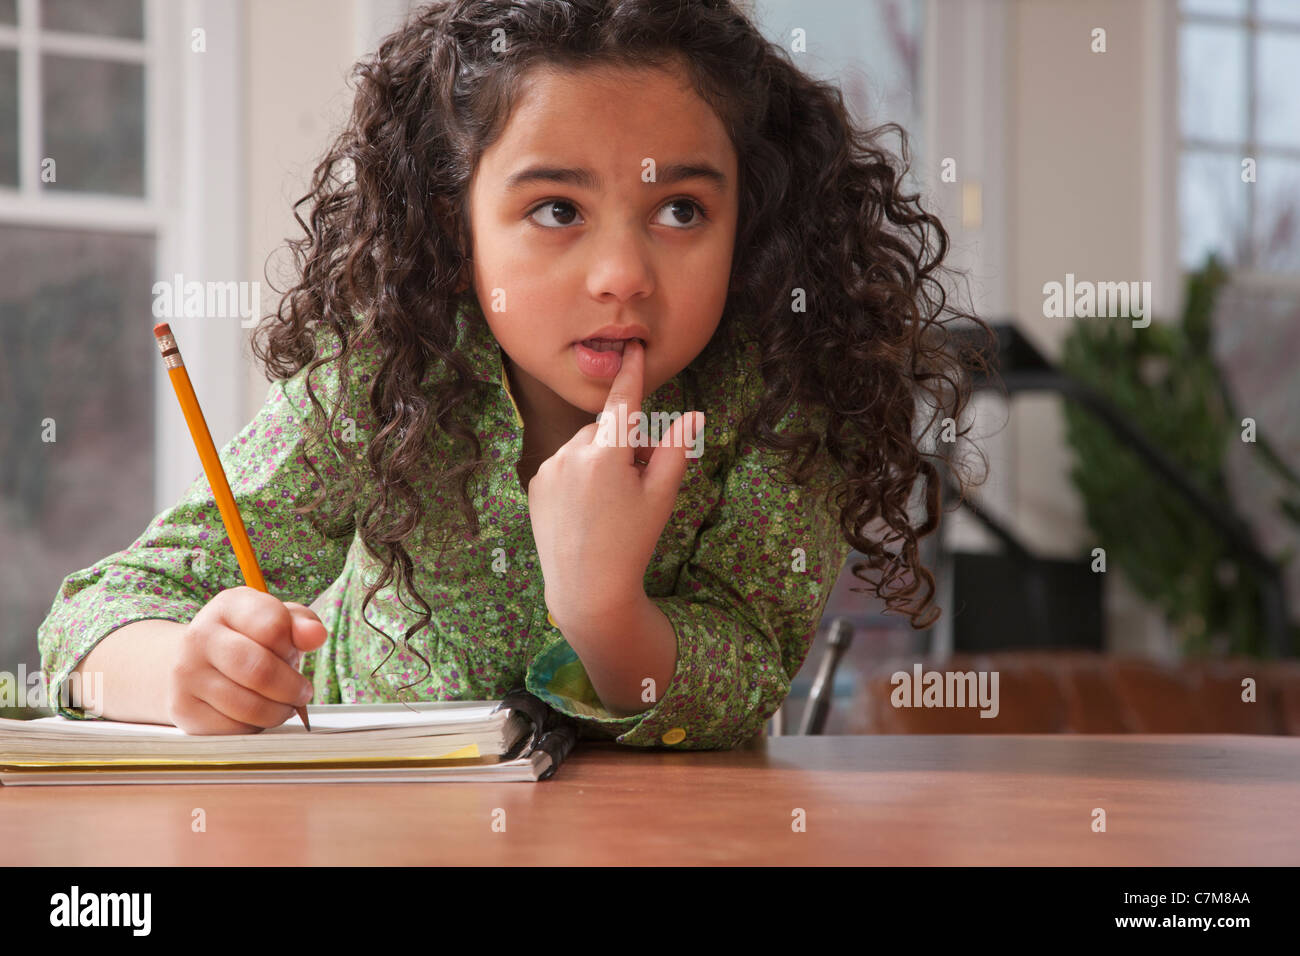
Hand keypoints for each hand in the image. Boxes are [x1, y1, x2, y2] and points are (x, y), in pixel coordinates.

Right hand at [166, 586, 325, 734]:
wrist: (194, 662)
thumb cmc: (248, 639)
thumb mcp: (277, 620)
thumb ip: (302, 623)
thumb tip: (316, 635)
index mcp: (228, 606)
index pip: (273, 625)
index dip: (293, 645)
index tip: (294, 652)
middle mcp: (200, 636)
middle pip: (260, 670)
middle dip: (292, 687)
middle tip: (302, 691)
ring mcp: (187, 674)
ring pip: (249, 706)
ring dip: (278, 711)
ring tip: (284, 704)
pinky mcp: (184, 709)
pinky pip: (234, 728)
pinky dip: (255, 726)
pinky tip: (256, 715)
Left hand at [526, 339, 703, 625]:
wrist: (585, 588)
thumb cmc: (632, 542)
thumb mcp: (661, 496)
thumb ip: (676, 450)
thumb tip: (693, 415)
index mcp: (606, 454)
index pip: (623, 402)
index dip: (631, 374)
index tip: (632, 348)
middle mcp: (571, 453)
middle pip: (607, 431)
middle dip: (626, 445)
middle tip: (641, 484)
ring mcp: (549, 468)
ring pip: (585, 448)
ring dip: (601, 461)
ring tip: (612, 504)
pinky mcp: (536, 484)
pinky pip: (564, 465)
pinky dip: (579, 476)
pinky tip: (588, 510)